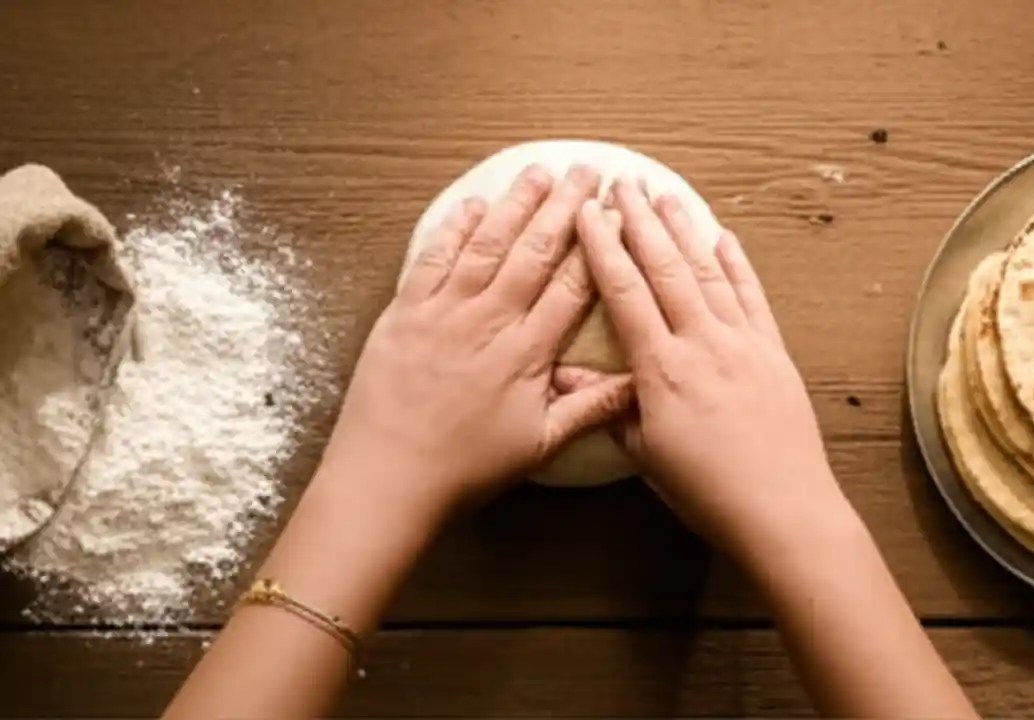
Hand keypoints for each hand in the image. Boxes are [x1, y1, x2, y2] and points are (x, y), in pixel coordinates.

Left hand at [321, 165, 632, 525]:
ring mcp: (444, 313)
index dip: (599, 247)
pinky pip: (433, 259)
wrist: (389, 477)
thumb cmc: (466, 468)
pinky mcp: (405, 313)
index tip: (617, 215)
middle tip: (587, 172)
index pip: (572, 286)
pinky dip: (455, 229)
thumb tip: (639, 384)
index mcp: (526, 354)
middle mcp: (488, 322)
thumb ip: (590, 408)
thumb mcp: (540, 445)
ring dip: (515, 205)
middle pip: (535, 252)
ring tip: (539, 173)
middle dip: (565, 208)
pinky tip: (473, 205)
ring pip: (487, 245)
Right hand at [567, 181, 843, 557]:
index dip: (603, 247)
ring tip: (665, 195)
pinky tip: (723, 237)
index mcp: (662, 371)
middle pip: (665, 268)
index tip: (588, 213)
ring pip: (707, 272)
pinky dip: (736, 264)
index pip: (625, 293)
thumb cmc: (706, 492)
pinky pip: (752, 297)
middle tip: (621, 184)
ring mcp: (742, 344)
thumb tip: (566, 375)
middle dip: (641, 221)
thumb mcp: (644, 455)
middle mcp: (702, 344)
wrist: (782, 509)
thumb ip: (607, 408)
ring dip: (684, 230)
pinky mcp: (774, 353)